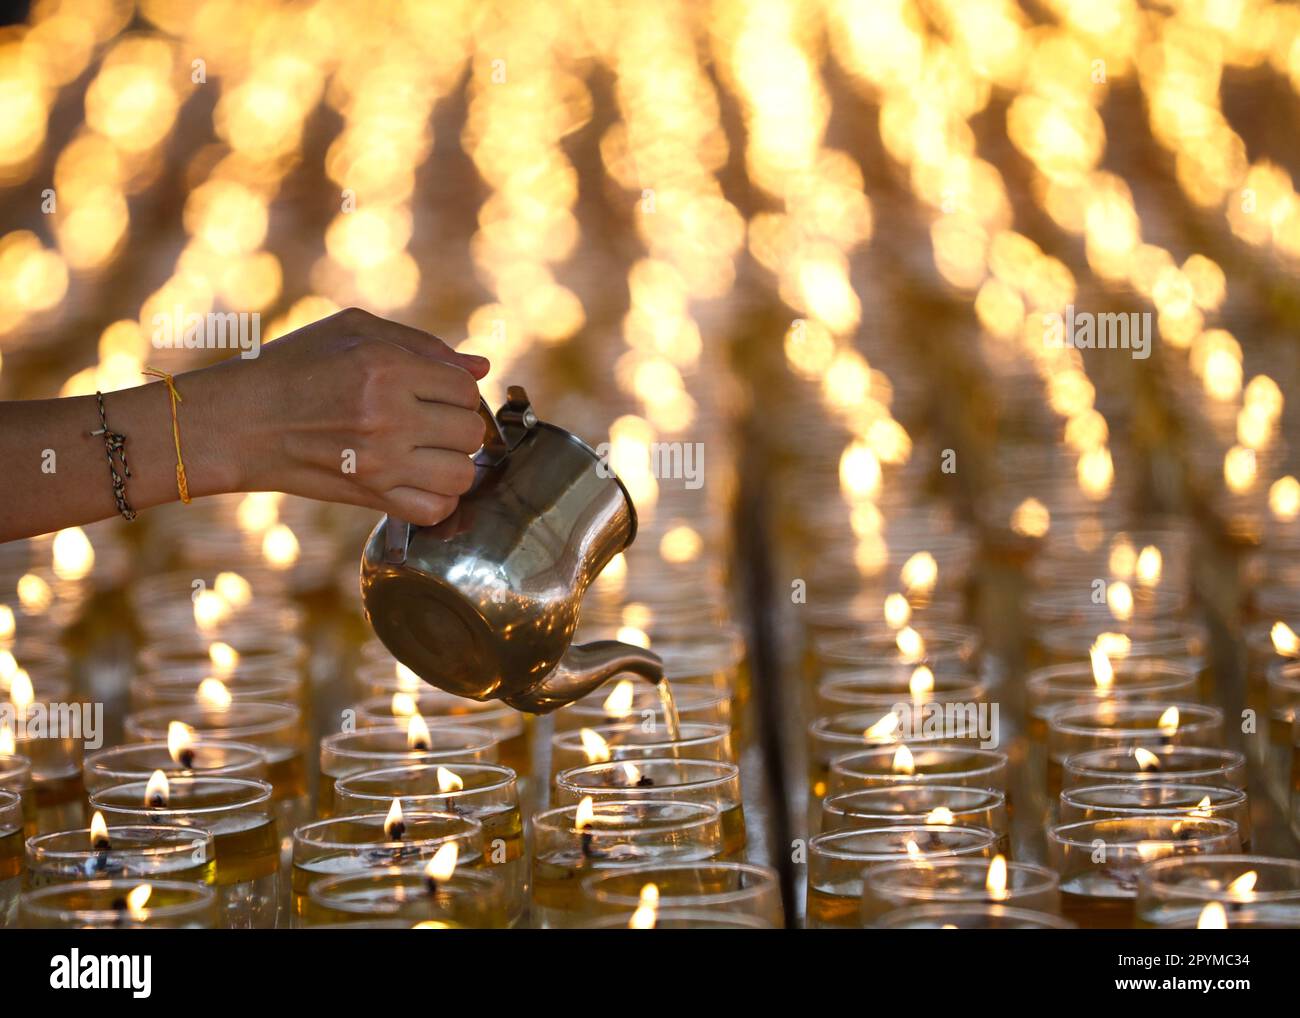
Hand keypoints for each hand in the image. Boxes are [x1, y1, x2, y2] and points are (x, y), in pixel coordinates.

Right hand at [203, 308, 489, 525]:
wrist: (237, 422)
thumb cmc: (293, 365)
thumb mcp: (353, 331)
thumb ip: (422, 344)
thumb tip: (481, 367)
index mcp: (386, 367)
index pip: (466, 390)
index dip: (458, 391)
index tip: (437, 393)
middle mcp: (387, 415)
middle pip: (471, 432)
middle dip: (459, 426)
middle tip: (432, 423)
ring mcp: (379, 461)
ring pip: (462, 475)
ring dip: (454, 464)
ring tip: (429, 452)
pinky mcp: (368, 496)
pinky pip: (435, 510)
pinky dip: (437, 499)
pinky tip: (419, 481)